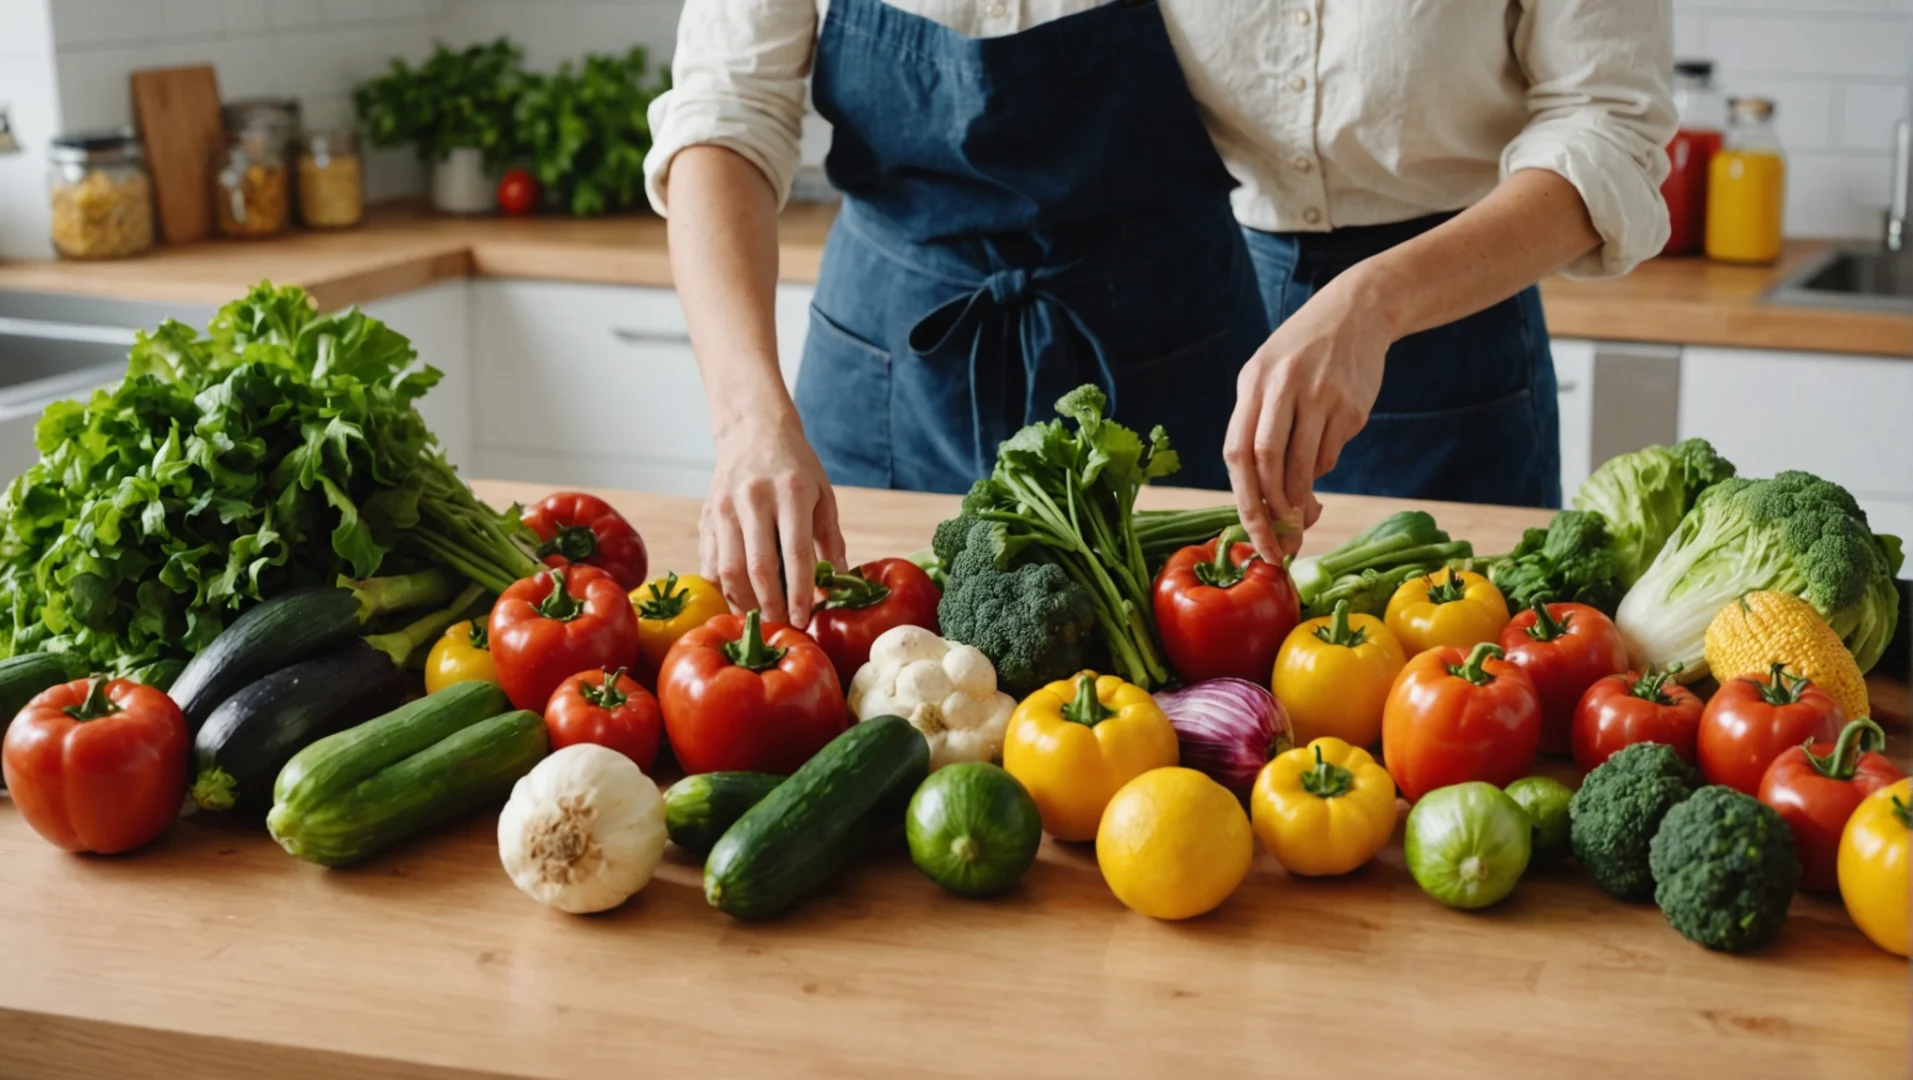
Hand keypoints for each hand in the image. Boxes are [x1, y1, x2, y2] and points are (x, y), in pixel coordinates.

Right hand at [700, 406, 845, 628]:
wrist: (752, 429)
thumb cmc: (795, 464)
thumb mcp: (822, 493)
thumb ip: (830, 537)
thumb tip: (839, 579)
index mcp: (791, 492)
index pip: (796, 553)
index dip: (801, 592)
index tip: (805, 618)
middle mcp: (754, 499)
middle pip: (759, 566)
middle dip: (771, 605)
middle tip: (782, 626)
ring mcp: (725, 508)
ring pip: (729, 569)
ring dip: (744, 602)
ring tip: (760, 619)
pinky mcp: (707, 516)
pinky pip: (710, 561)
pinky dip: (722, 587)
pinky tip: (738, 600)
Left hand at [1225, 268, 1392, 558]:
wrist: (1358, 312)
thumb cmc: (1302, 355)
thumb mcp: (1267, 376)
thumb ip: (1258, 427)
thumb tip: (1264, 500)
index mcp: (1254, 382)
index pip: (1237, 452)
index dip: (1244, 500)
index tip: (1255, 537)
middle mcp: (1283, 387)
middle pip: (1268, 463)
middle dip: (1272, 512)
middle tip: (1282, 544)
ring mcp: (1321, 396)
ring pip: (1305, 465)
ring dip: (1301, 500)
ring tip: (1303, 515)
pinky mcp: (1352, 406)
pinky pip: (1331, 453)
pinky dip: (1322, 467)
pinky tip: (1322, 454)